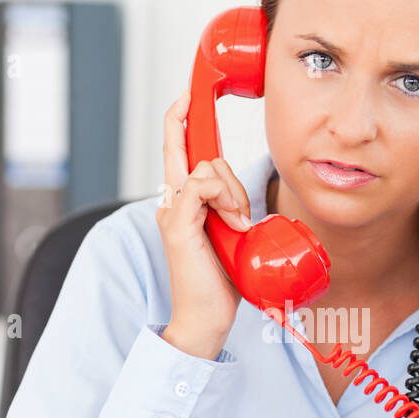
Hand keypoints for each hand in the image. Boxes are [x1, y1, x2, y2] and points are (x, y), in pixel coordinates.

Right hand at [158, 88, 252, 359]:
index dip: (179, 121)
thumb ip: (233, 214)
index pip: (177, 149)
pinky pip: (201, 186)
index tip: (187, 98)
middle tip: (240, 215)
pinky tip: (234, 224)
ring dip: (233, 193)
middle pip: (195, 153)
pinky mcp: (179, 224)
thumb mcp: (234, 238)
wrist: (205, 319)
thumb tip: (247, 205)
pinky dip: (225, 200)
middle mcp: (171, 203)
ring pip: (206, 168)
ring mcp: (172, 212)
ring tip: (238, 227)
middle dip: (228, 175)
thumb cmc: (219, 284)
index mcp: (183, 204)